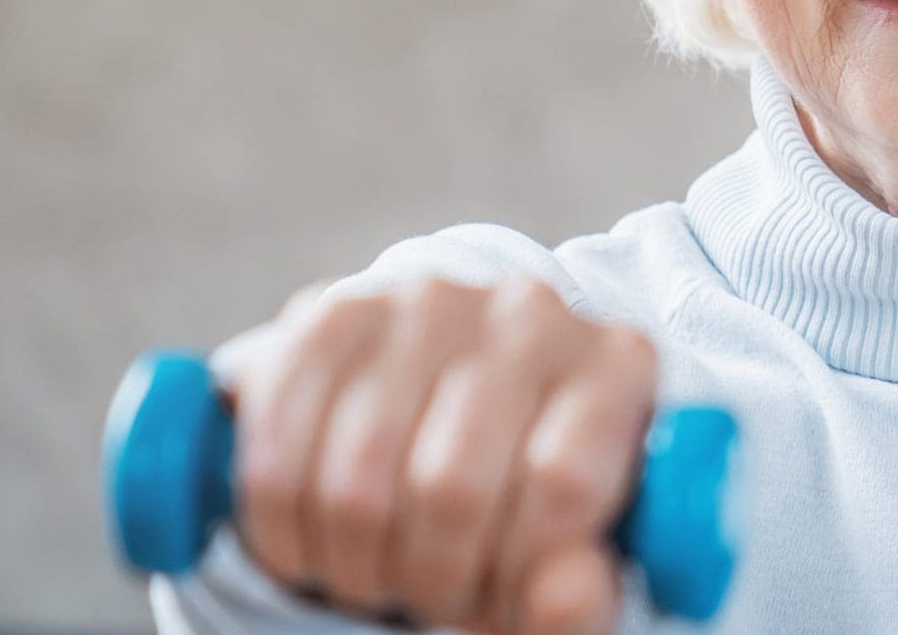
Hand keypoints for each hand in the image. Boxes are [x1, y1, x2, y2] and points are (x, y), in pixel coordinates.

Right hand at [222, 276, 658, 632]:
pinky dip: (285, 527)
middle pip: (450, 487)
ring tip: (385, 569)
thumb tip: (564, 594)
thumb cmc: (528, 502)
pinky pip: (279, 455)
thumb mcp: (573, 558)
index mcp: (618, 366)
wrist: (450, 415)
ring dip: (356, 563)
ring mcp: (428, 302)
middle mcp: (530, 313)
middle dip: (431, 575)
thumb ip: (579, 594)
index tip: (503, 595)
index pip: (559, 484)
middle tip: (434, 592)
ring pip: (357, 484)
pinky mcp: (332, 313)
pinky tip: (320, 541)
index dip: (515, 569)